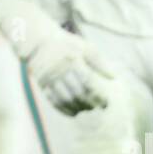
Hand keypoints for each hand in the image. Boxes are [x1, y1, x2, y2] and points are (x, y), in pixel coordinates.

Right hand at [0, 0, 112, 114]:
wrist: (38, 41)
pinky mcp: (42, 83)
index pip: (88, 83)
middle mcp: (60, 69)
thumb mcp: (85, 47)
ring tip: (86, 109)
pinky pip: (52, 100)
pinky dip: (63, 109)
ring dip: (78, 108)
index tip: (106, 103)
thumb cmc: (67, 45)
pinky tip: (73, 113)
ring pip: (65, 99)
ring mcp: (49, 77)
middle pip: (77, 93)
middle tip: (97, 107)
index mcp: (73, 60)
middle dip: (90, 104)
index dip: (98, 96)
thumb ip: (99, 62)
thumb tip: (113, 77)